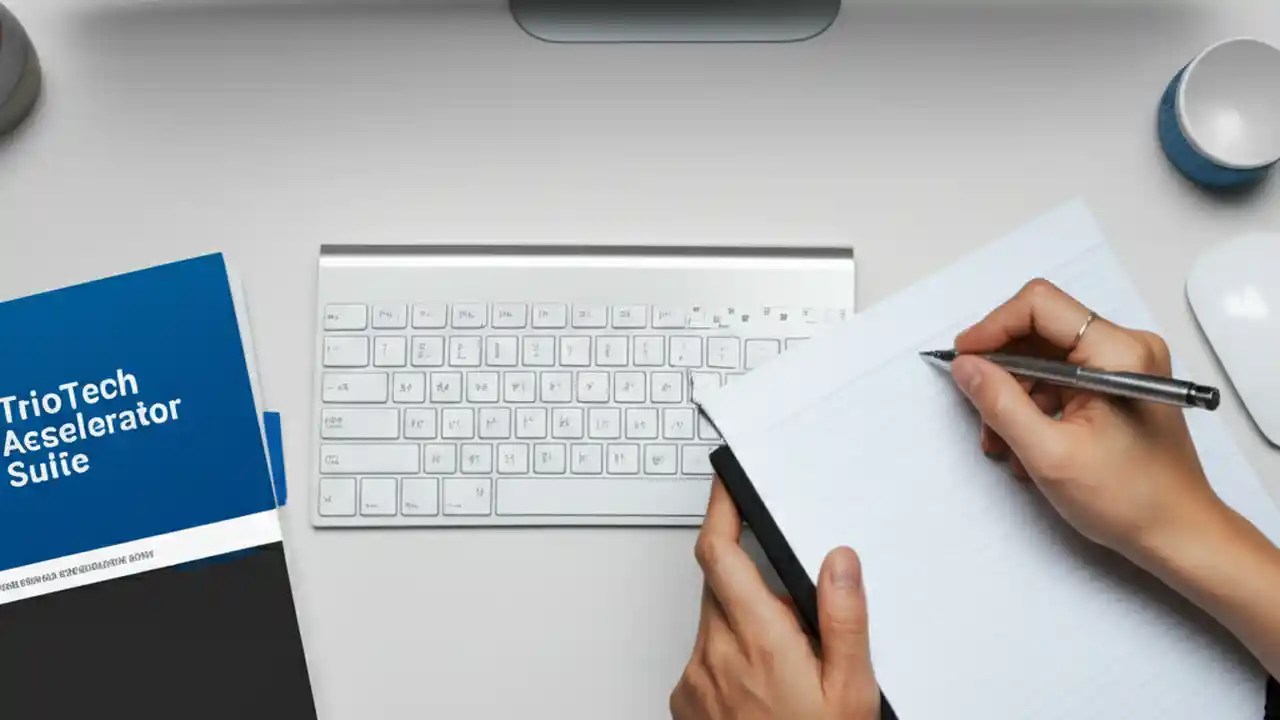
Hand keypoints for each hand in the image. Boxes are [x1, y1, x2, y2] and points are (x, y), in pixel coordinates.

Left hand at [670, 480, 880, 719]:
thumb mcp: (851, 691)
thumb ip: (845, 618)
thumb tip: (837, 558)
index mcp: (758, 640)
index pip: (719, 552)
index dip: (720, 509)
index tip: (727, 483)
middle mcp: (715, 653)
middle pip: (718, 583)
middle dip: (750, 577)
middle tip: (794, 613)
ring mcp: (695, 679)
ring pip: (713, 620)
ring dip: (743, 621)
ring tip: (786, 664)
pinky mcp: (685, 700)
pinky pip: (705, 654)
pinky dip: (730, 654)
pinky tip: (763, 685)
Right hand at [951, 278, 1228, 564]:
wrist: (1177, 533)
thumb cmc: (1127, 498)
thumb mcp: (1049, 453)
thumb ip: (1000, 403)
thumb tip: (965, 366)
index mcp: (1119, 352)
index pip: (1040, 306)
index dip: (992, 328)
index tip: (963, 360)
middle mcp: (1126, 347)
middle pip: (1039, 331)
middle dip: (1002, 371)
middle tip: (981, 413)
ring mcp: (1123, 366)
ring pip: (1044, 358)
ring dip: (1014, 395)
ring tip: (1002, 442)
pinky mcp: (1117, 385)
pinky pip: (1060, 378)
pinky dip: (1034, 406)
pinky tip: (1025, 444)